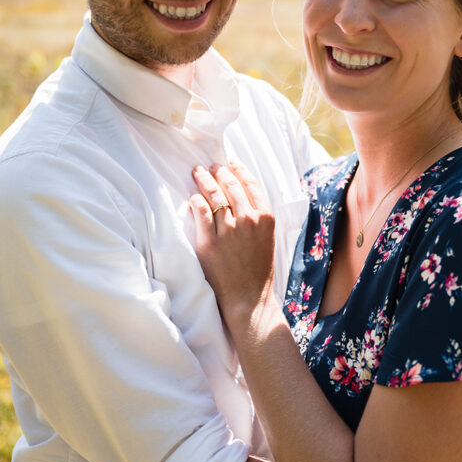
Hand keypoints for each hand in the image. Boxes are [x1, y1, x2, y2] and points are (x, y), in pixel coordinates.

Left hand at [190, 161, 275, 329]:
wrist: (248, 298)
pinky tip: (193, 197)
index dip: (239, 170)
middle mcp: (248, 219)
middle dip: (219, 172)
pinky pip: (200, 212)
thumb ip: (258, 217)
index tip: (230, 163)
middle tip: (211, 166)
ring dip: (204, 180)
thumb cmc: (259, 271)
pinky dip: (196, 201)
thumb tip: (242, 199)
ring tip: (198, 173)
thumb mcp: (267, 239)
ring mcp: (228, 230)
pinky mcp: (209, 241)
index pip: (250, 184)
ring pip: (213, 195)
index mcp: (265, 217)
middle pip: (230, 185)